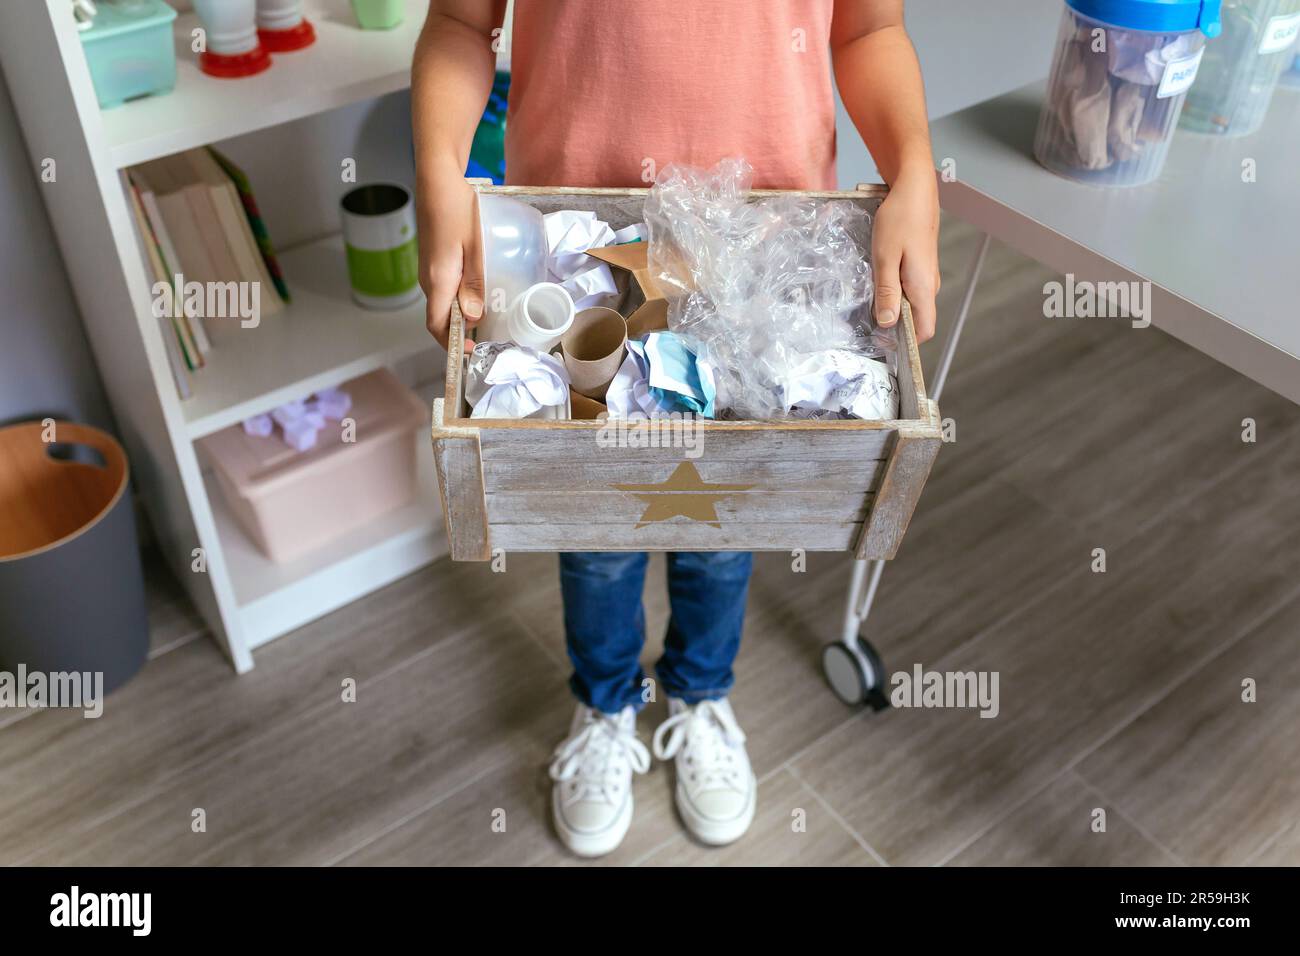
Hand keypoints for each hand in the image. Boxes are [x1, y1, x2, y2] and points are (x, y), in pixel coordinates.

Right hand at [416, 168, 483, 352]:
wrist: (437, 180)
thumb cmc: (457, 208)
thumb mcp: (475, 246)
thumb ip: (474, 283)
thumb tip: (472, 317)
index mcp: (438, 279)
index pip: (436, 325)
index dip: (452, 343)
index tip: (472, 350)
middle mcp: (428, 279)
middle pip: (438, 318)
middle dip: (459, 333)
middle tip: (487, 337)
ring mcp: (427, 270)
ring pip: (441, 303)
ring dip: (459, 316)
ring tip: (486, 319)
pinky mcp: (432, 261)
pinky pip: (442, 288)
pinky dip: (456, 299)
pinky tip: (477, 293)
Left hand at [872, 166, 939, 342]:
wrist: (914, 188)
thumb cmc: (900, 219)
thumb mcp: (885, 258)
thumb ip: (887, 292)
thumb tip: (888, 323)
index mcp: (923, 287)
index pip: (924, 330)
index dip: (906, 342)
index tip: (883, 342)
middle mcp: (929, 284)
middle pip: (917, 319)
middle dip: (895, 326)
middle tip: (867, 322)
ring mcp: (926, 274)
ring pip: (912, 303)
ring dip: (893, 307)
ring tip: (870, 300)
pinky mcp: (920, 264)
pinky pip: (909, 288)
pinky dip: (895, 291)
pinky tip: (878, 281)